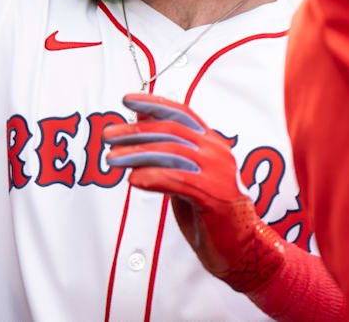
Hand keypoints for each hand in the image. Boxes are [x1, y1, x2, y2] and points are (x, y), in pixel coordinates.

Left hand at [104, 93, 285, 291]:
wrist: (240, 248)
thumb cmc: (210, 212)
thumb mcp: (185, 174)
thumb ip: (168, 150)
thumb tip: (142, 121)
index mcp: (211, 144)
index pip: (181, 114)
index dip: (153, 104)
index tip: (127, 100)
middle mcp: (216, 152)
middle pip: (170, 132)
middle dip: (134, 132)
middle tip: (108, 136)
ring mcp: (217, 173)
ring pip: (170, 153)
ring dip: (136, 154)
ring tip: (111, 159)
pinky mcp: (214, 196)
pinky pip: (177, 180)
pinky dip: (152, 177)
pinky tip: (133, 179)